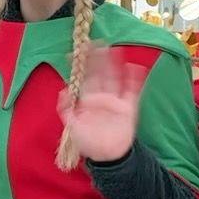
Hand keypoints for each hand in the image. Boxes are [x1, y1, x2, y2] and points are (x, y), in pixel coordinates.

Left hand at [57, 45, 147, 162]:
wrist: (107, 156)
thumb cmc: (88, 142)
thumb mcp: (72, 126)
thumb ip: (66, 109)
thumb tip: (63, 90)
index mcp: (88, 99)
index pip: (85, 78)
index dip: (83, 65)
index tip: (79, 50)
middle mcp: (102, 96)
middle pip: (100, 73)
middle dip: (98, 59)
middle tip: (96, 42)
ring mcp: (116, 100)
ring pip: (115, 78)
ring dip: (115, 64)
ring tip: (115, 49)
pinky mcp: (128, 107)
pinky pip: (132, 91)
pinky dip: (134, 79)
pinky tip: (135, 67)